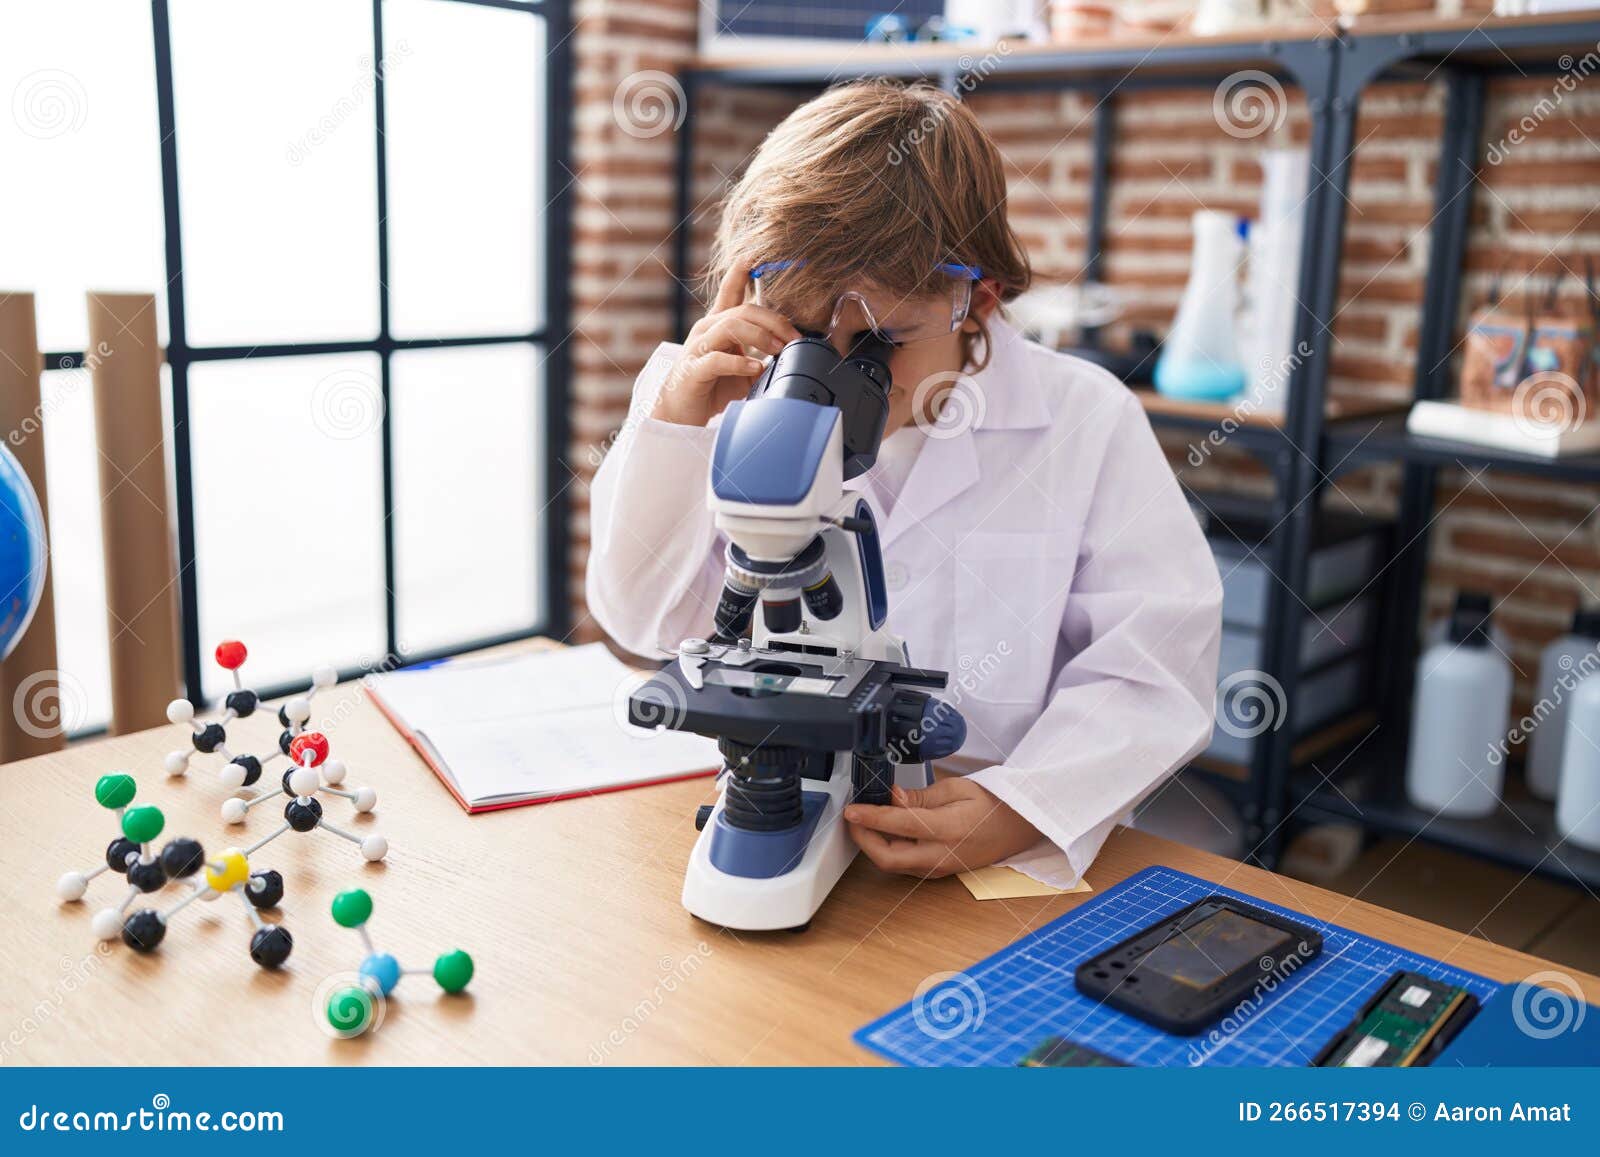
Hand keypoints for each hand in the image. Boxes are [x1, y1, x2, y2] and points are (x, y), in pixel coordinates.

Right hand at [653, 262, 800, 426]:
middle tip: (795, 338)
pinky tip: (756, 368)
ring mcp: (698, 348)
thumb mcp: (743, 366)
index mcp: (718, 325)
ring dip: (760, 337)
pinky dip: (739, 363)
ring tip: (778, 349)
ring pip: (730, 327)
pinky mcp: (693, 370)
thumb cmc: (713, 386)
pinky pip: (717, 359)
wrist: (681, 414)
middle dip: (774, 322)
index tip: (754, 255)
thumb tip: (791, 350)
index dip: (740, 272)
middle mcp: (706, 330)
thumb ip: (762, 354)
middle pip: (743, 311)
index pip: (730, 291)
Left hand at [843, 778, 1041, 878]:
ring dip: (876, 845)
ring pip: (895, 864)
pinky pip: (907, 865)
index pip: (898, 825)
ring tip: (869, 820)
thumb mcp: (956, 788)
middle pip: (888, 859)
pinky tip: (889, 831)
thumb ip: (920, 796)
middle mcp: (942, 855)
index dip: (869, 818)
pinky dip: (891, 849)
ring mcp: (941, 868)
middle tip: (855, 818)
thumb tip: (892, 797)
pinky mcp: (940, 871)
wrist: (1020, 826)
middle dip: (864, 840)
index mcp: (948, 829)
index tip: (852, 810)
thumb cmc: (993, 803)